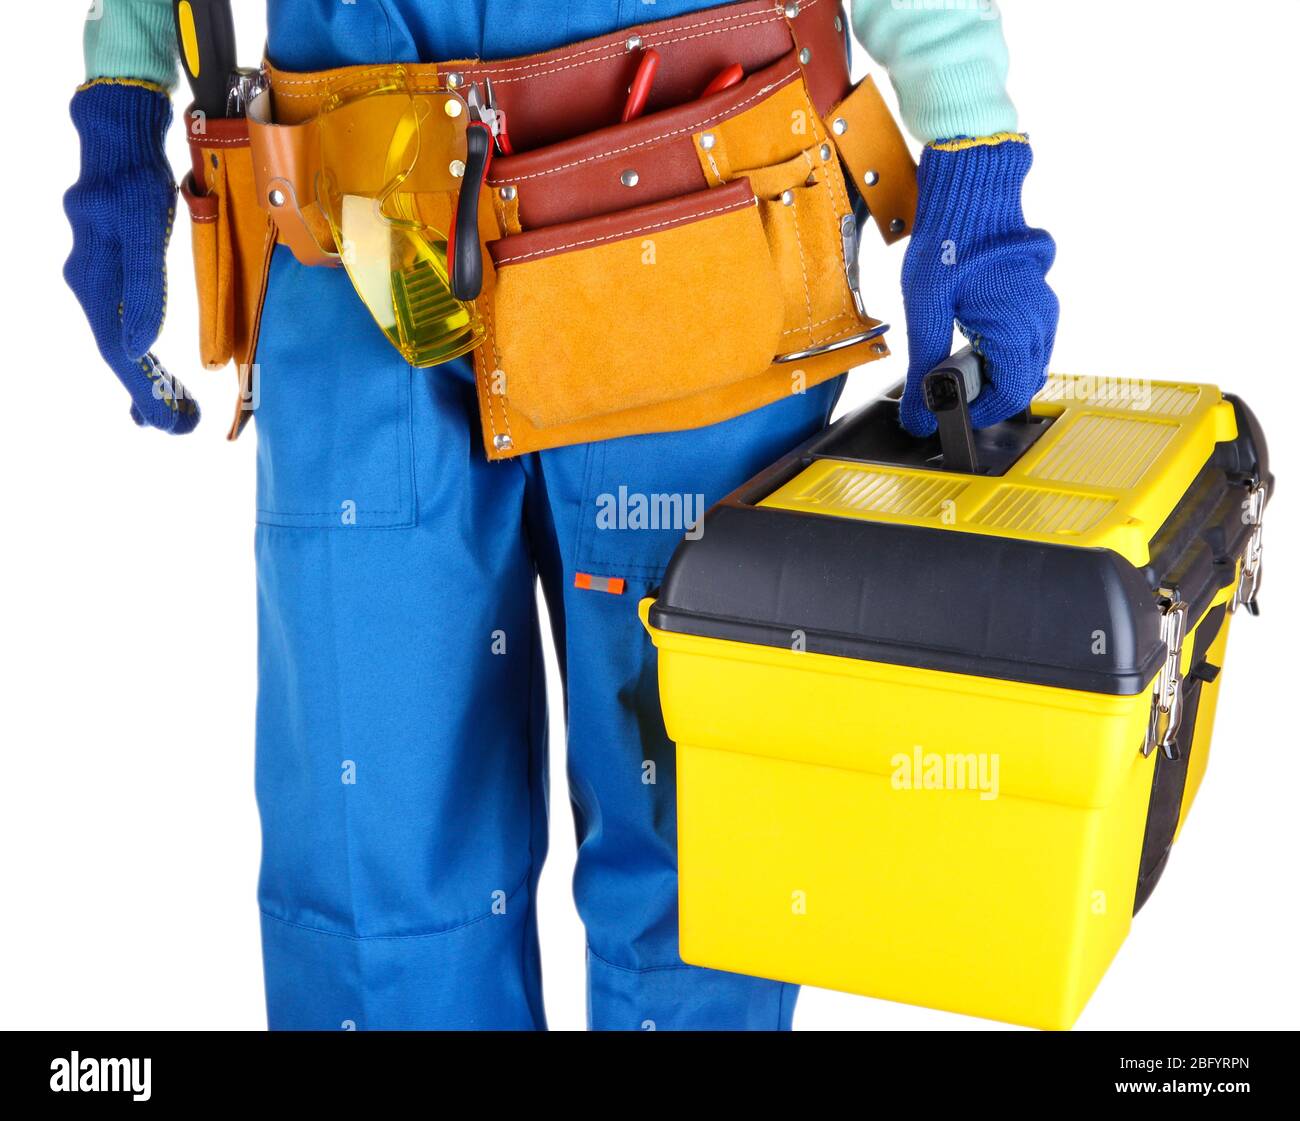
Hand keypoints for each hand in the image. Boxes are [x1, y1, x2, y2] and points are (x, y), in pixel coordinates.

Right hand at [64, 80, 198, 433]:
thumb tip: (135, 349)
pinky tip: (148, 372)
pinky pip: (123, 322)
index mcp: (95, 282)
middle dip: (149, 394)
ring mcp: (98, 276)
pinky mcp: (111, 269)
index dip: (145, 389)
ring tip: (170, 415)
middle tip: (180, 427)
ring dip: (145, 380)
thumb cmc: (135, 181)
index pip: (119, 352)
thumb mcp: (143, 229)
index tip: (171, 422)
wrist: (118, 138)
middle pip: (119, 354)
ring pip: (120, 341)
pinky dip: (139, 354)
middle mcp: (90, 284)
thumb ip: (142, 289)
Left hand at [898, 134, 1057, 436]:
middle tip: (948, 389)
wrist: (971, 191)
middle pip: (1022, 382)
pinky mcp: (1036, 296)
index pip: (1011, 394)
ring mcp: (1042, 306)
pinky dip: (1004, 351)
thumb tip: (920, 413)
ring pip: (1027, 362)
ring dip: (996, 373)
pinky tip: (972, 338)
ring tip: (956, 362)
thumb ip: (925, 366)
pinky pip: (1028, 339)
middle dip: (986, 394)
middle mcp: (1039, 319)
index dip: (980, 412)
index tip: (950, 411)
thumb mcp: (925, 309)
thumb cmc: (949, 240)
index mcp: (1016, 326)